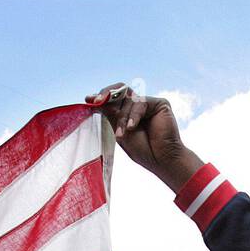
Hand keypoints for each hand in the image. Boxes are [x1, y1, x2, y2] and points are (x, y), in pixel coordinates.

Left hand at [85, 82, 201, 191]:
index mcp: (126, 114)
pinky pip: (141, 103)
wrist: (161, 159)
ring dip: (122, 117)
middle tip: (98, 100)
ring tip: (123, 134)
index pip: (113, 100)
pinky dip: (134, 115)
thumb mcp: (120, 132)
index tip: (88, 99)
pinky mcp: (159, 103)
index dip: (101, 97)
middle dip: (107, 95)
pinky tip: (132, 128)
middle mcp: (136, 107)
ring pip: (128, 100)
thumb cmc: (142, 150)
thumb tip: (95, 100)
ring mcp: (148, 104)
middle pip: (120, 91)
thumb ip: (111, 115)